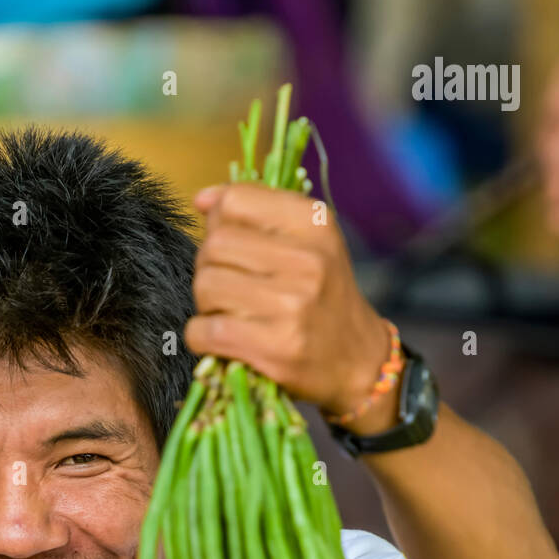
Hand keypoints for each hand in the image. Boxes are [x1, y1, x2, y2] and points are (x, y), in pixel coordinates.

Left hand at [185, 182, 389, 415]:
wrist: (357, 359)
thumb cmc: (323, 295)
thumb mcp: (309, 240)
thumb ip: (258, 213)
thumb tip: (202, 199)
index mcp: (316, 224)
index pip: (235, 201)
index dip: (218, 222)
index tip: (230, 243)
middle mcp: (309, 261)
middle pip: (214, 245)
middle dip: (209, 266)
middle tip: (228, 285)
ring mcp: (293, 307)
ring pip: (206, 286)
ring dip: (206, 302)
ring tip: (229, 311)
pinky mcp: (275, 349)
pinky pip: (205, 331)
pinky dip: (201, 336)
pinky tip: (220, 338)